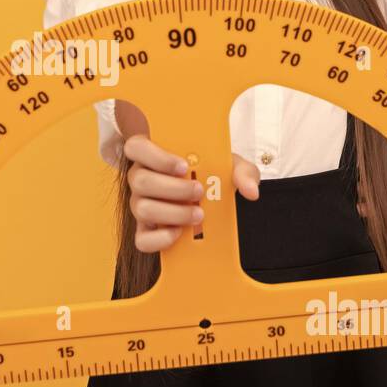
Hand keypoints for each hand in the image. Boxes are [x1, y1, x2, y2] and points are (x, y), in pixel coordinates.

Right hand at [123, 134, 260, 252]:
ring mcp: (141, 205)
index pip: (136, 147)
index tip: (183, 166)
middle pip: (140, 180)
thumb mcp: (231, 167)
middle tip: (199, 192)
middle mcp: (141, 179)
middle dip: (172, 188)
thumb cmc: (213, 176)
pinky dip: (161, 239)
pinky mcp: (146, 231)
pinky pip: (142, 239)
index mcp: (154, 155)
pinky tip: (180, 234)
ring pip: (142, 209)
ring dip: (173, 213)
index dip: (156, 156)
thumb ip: (243, 172)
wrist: (214, 199)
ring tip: (198, 214)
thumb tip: (250, 190)